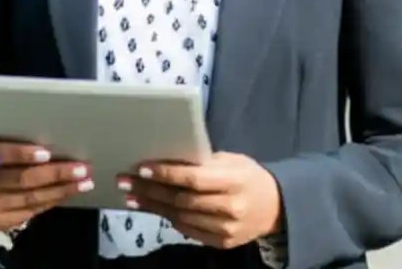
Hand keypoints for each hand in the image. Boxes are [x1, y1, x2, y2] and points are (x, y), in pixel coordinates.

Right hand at [0, 141, 94, 231]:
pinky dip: (52, 200)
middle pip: (21, 180)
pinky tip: (69, 192)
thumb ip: (6, 141)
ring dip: (61, 190)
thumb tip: (48, 134)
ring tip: (85, 182)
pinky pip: (32, 211)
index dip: (22, 154)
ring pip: (30, 199)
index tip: (46, 152)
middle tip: (81, 168)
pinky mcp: (1, 222)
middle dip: (54, 174)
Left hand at [116, 152, 282, 248]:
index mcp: (235, 181)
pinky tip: (154, 208)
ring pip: (181, 217)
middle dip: (150, 190)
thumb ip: (203, 161)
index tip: (141, 167)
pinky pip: (188, 231)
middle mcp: (231, 207)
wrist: (275, 207)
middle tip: (125, 182)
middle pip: (182, 200)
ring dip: (153, 206)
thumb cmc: (248, 176)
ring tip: (132, 196)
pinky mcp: (222, 243)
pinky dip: (169, 219)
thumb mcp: (232, 160)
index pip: (194, 178)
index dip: (166, 174)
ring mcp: (227, 229)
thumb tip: (166, 158)